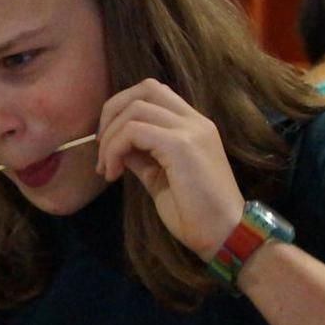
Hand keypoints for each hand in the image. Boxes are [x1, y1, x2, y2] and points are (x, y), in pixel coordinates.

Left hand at [95, 79, 243, 259]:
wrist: (224, 235)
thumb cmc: (195, 215)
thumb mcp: (159, 178)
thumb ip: (141, 156)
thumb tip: (116, 146)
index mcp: (194, 126)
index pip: (155, 94)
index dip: (123, 111)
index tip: (108, 146)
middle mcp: (195, 121)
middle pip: (145, 88)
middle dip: (112, 112)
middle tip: (100, 147)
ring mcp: (191, 130)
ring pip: (135, 109)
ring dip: (111, 137)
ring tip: (106, 168)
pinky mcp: (182, 145)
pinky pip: (135, 131)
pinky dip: (115, 149)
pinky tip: (114, 173)